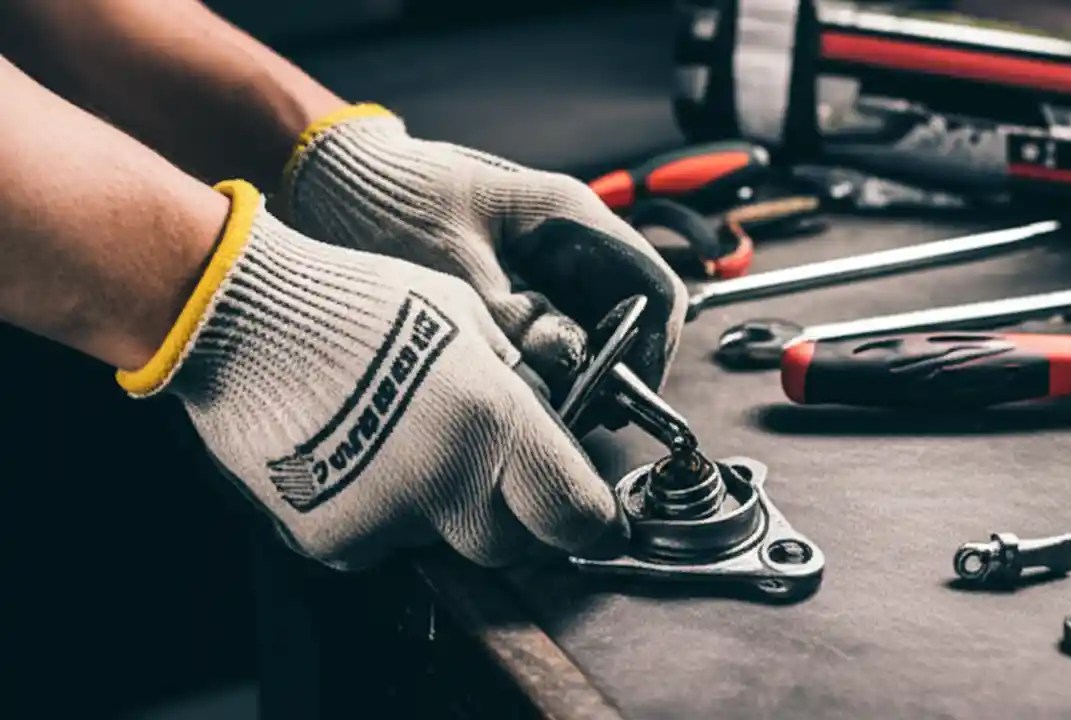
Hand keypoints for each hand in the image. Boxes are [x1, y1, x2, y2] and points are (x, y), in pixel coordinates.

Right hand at [119, 181, 624, 569]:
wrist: (242, 316)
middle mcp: (443, 480)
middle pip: (510, 544)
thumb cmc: (357, 303)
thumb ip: (519, 384)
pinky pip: (380, 549)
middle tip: (488, 469)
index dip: (594, 526)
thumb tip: (551, 431)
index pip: (572, 514)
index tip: (598, 525)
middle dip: (514, 517)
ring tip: (404, 446)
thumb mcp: (466, 318)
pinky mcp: (328, 537)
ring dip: (441, 513)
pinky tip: (358, 461)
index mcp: (490, 420)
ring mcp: (382, 516)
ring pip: (442, 546)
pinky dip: (382, 518)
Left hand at [282, 104, 687, 402]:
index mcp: (568, 216)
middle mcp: (569, 239)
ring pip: (590, 332)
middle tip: (575, 415)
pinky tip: (514, 391)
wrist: (329, 180)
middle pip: (627, 318)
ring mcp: (544, 264)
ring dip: (574, 374)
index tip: (625, 397)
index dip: (653, 348)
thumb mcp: (451, 269)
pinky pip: (549, 336)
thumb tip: (569, 368)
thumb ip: (515, 322)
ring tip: (538, 407)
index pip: (653, 287)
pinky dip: (541, 369)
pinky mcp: (516, 288)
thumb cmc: (387, 203)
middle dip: (610, 370)